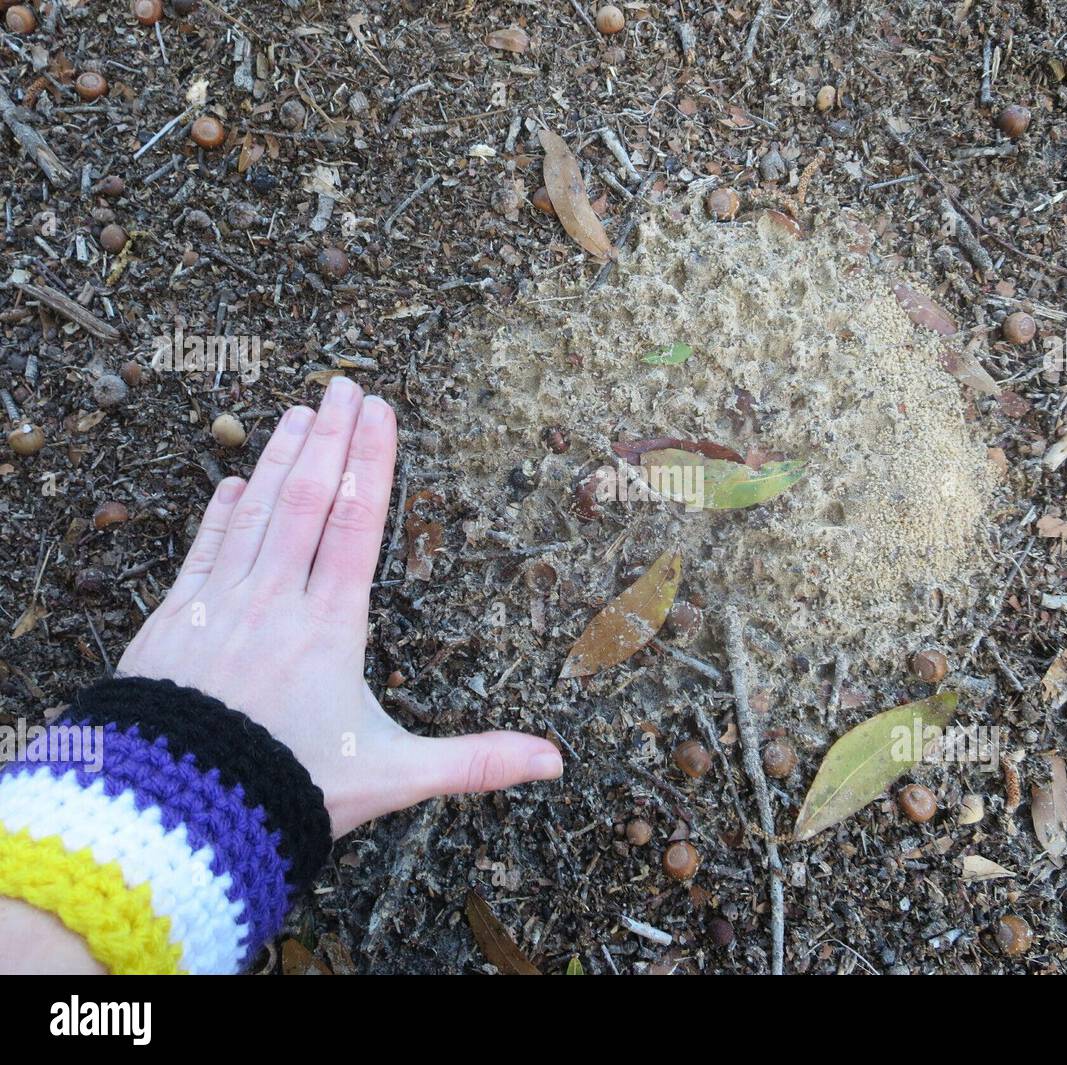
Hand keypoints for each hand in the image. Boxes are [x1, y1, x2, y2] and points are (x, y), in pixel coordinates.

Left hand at [117, 377, 562, 837]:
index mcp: (330, 628)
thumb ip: (475, 762)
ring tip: (297, 410)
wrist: (174, 819)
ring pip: (254, 513)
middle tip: (345, 384)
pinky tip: (230, 481)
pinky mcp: (173, 624)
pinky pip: (202, 551)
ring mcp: (219, 607)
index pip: (356, 524)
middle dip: (330, 438)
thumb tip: (557, 762)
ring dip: (277, 458)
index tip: (380, 411)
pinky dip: (219, 512)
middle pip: (307, 501)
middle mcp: (275, 603)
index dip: (370, 463)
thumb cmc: (290, 794)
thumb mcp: (393, 777)